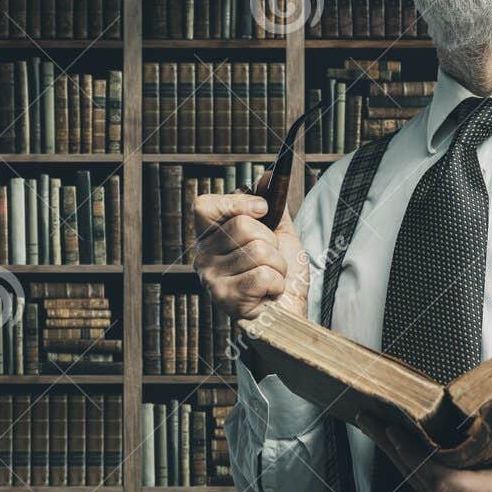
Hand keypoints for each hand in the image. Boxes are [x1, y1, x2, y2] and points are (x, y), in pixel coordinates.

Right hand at [191, 193, 309, 320]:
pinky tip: (269, 293)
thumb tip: (267, 176)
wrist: (289, 316)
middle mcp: (202, 257)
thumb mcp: (280, 235)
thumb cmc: (281, 277)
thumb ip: (273, 206)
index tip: (262, 209)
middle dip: (271, 242)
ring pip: (258, 251)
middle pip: (243, 226)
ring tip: (271, 279)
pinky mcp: (225, 299)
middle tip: (271, 260)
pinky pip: (263, 275)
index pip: (204, 206)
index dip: (235, 202)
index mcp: (210, 238)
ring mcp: (210, 279)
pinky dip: (277, 283)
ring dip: (278, 266)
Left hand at [357, 379, 491, 491]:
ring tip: (371, 424)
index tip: (395, 433)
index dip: (416, 460)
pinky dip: (409, 466)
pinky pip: (427, 491)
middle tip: (368, 417)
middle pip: (423, 483)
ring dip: (396, 457)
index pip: (444, 482)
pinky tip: (392, 444)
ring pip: (421, 488)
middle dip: (394, 450)